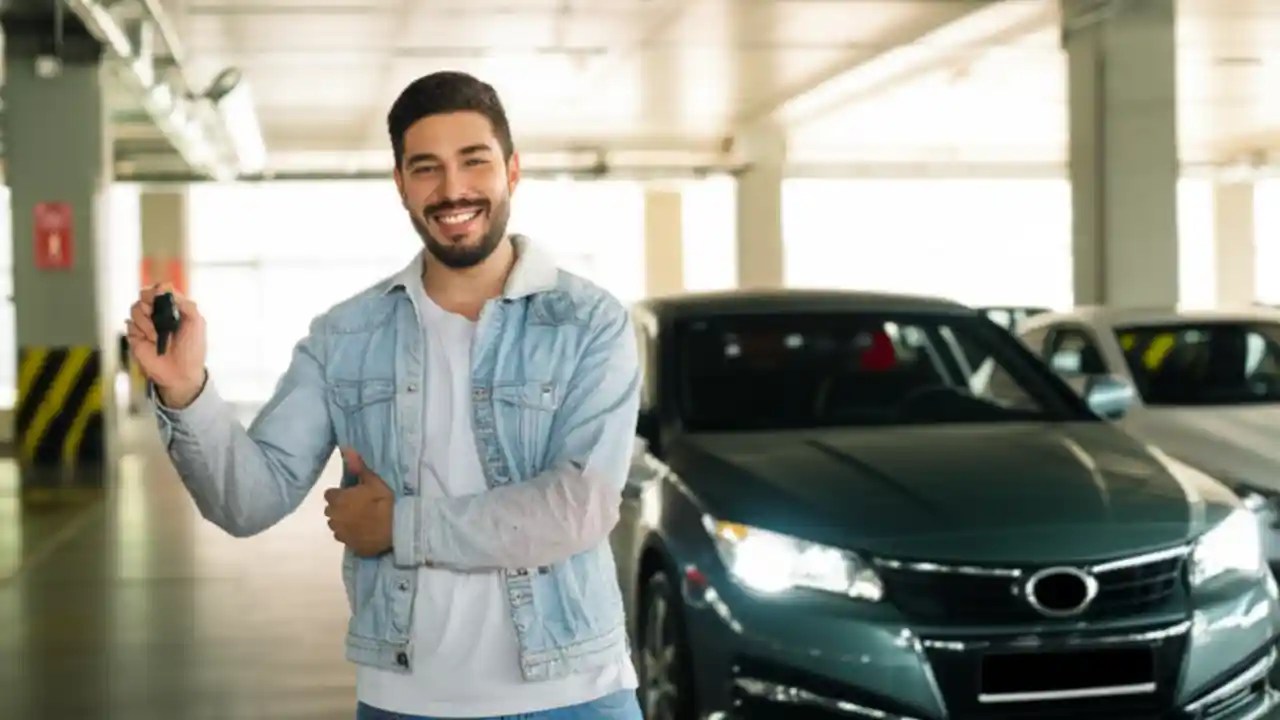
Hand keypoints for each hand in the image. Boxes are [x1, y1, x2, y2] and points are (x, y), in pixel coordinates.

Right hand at [125, 282, 206, 407]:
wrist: (181, 373)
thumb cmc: (192, 349)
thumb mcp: (196, 322)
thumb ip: (185, 303)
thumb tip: (166, 288)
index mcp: (173, 308)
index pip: (160, 290)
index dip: (158, 290)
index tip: (160, 295)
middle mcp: (158, 314)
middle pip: (145, 295)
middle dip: (151, 303)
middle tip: (159, 316)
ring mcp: (146, 324)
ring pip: (136, 308)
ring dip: (148, 321)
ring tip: (159, 335)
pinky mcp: (135, 336)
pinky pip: (130, 324)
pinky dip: (141, 331)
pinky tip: (151, 341)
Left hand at [324, 448, 394, 556]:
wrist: (396, 530)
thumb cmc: (385, 503)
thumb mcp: (374, 482)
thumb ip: (358, 467)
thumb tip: (346, 449)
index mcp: (338, 500)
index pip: (330, 494)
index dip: (340, 493)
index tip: (352, 494)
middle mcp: (334, 517)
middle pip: (331, 510)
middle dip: (340, 507)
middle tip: (357, 505)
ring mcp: (341, 532)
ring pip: (336, 524)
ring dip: (343, 521)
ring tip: (360, 519)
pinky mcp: (349, 545)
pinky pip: (344, 537)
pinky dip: (350, 533)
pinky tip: (362, 531)